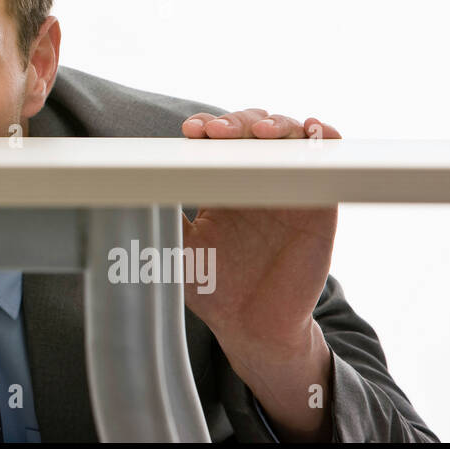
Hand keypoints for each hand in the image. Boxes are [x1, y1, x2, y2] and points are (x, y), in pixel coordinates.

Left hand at [178, 109, 339, 355]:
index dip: (206, 127)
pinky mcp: (318, 202)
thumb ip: (160, 218)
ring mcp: (287, 186)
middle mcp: (253, 179)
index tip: (192, 131)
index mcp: (218, 183)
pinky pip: (324, 160)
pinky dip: (323, 137)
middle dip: (235, 121)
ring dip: (276, 124)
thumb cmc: (213, 287)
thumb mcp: (176, 250)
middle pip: (249, 129)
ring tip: (262, 133)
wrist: (254, 327)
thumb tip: (125, 189)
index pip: (214, 140)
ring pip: (286, 136)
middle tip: (220, 131)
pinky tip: (312, 131)